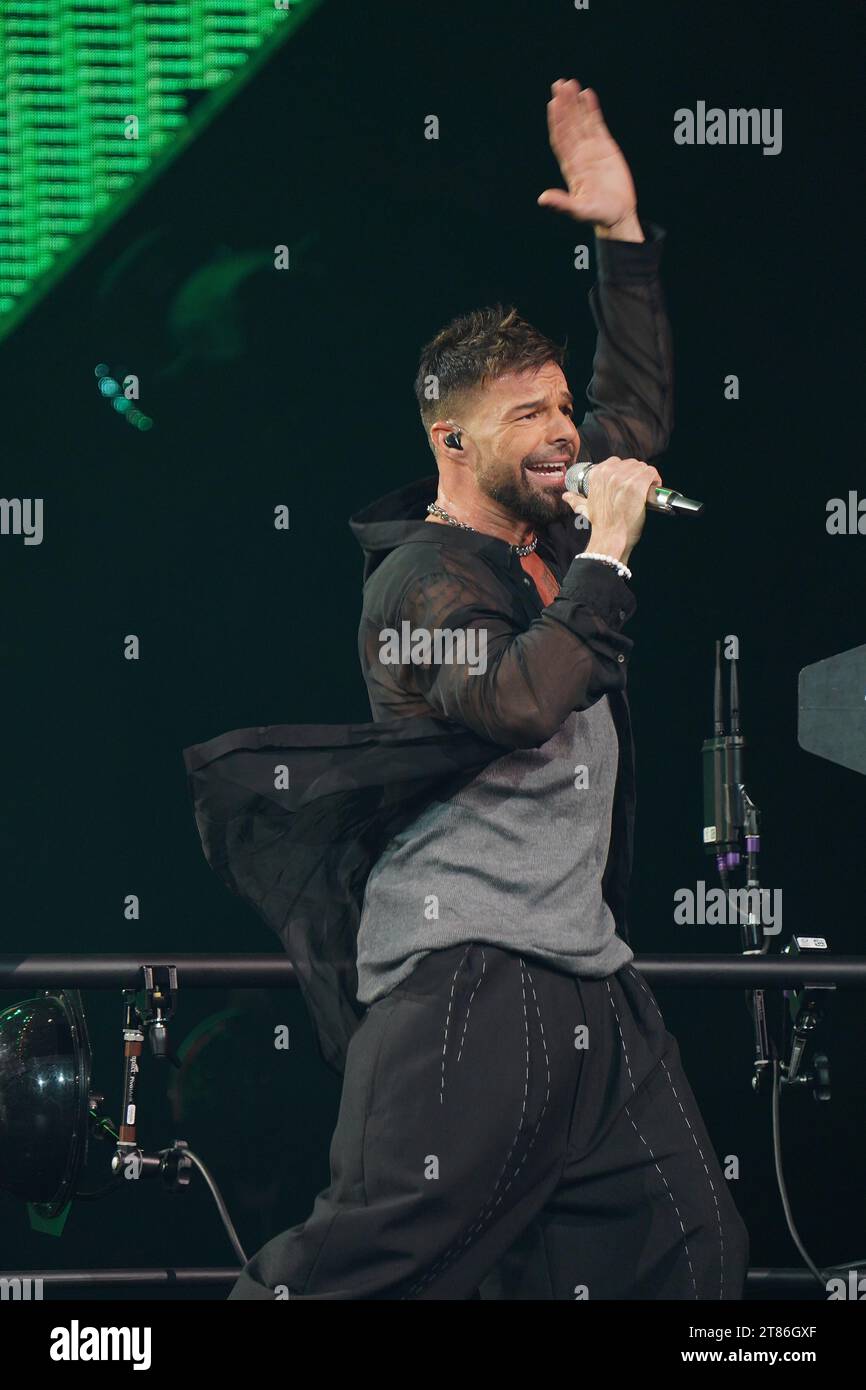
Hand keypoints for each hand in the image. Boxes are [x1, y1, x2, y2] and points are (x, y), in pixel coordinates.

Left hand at [538, 79, 638, 233]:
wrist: (618, 214)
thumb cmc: (599, 215)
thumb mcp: (580, 211)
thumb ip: (562, 204)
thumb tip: (542, 199)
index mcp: (570, 166)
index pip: (560, 138)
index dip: (556, 120)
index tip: (553, 103)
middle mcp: (578, 154)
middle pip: (569, 124)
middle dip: (564, 105)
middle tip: (560, 84)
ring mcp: (591, 149)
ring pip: (581, 121)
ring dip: (575, 103)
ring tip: (571, 83)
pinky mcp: (605, 146)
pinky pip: (597, 123)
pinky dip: (592, 109)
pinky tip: (588, 94)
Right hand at [563, 456, 662, 561]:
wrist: (610, 537)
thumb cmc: (600, 524)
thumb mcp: (584, 508)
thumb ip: (575, 499)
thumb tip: (567, 496)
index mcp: (597, 474)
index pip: (616, 462)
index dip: (625, 472)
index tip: (628, 482)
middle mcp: (610, 473)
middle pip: (630, 463)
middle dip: (636, 474)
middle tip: (638, 488)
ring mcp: (624, 478)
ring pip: (642, 467)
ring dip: (646, 477)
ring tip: (646, 489)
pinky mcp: (638, 485)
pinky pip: (651, 472)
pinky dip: (655, 479)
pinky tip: (653, 489)